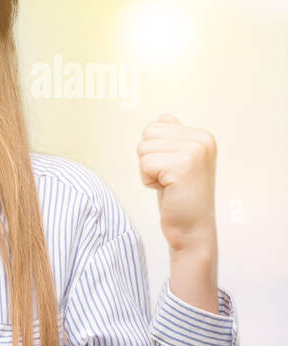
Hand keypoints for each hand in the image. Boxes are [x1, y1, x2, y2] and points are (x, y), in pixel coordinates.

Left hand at [137, 113, 217, 253]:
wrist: (191, 228)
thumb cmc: (179, 196)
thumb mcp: (176, 161)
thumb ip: (172, 138)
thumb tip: (163, 117)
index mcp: (202, 135)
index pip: (155, 126)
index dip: (154, 152)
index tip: (171, 170)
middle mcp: (202, 139)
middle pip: (147, 134)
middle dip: (148, 159)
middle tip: (168, 178)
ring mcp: (194, 151)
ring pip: (143, 148)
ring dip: (148, 171)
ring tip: (168, 184)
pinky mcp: (182, 166)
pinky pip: (144, 163)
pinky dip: (148, 180)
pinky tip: (166, 190)